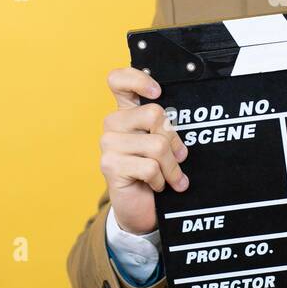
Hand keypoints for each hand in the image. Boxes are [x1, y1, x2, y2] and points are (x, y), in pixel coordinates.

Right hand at [99, 66, 189, 233]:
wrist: (141, 209)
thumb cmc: (155, 173)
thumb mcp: (164, 145)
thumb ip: (166, 127)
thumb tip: (177, 123)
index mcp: (126, 112)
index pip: (119, 80)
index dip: (138, 79)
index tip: (158, 92)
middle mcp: (114, 124)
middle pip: (154, 114)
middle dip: (174, 141)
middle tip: (177, 158)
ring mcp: (109, 143)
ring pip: (157, 145)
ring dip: (171, 167)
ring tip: (170, 177)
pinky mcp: (110, 164)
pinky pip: (150, 166)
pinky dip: (161, 179)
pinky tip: (155, 185)